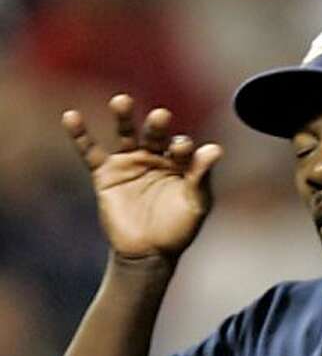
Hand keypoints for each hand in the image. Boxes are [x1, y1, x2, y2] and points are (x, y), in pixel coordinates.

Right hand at [62, 94, 222, 260]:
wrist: (149, 254)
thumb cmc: (177, 229)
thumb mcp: (195, 204)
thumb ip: (202, 177)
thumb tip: (215, 149)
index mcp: (180, 161)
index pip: (182, 146)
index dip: (183, 147)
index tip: (183, 150)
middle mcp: (155, 155)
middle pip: (155, 133)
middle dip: (157, 125)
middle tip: (161, 116)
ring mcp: (129, 162)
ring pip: (125, 134)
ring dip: (123, 117)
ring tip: (121, 101)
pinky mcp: (106, 174)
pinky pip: (91, 151)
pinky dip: (80, 135)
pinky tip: (71, 117)